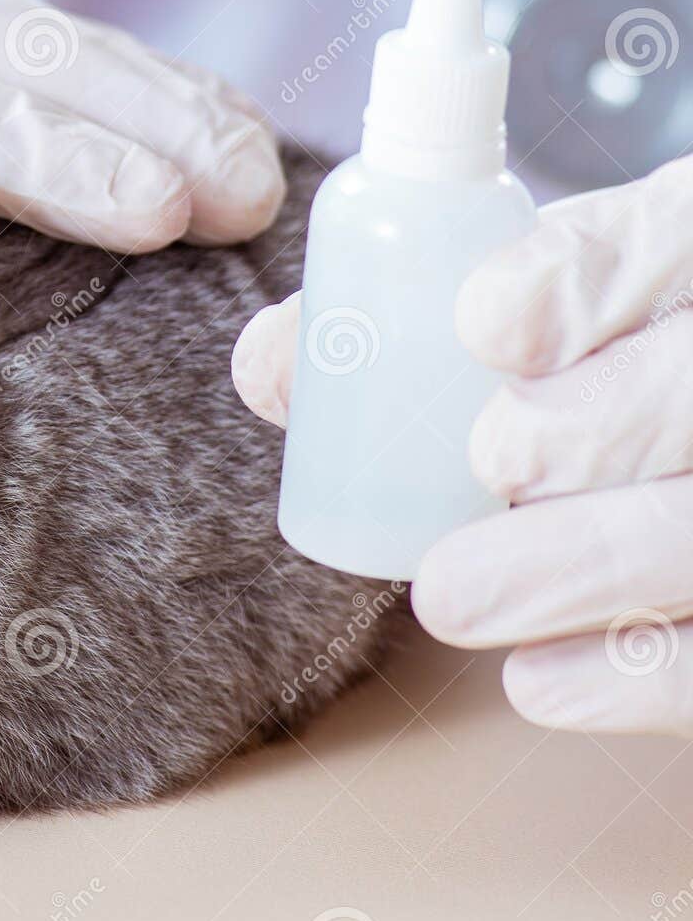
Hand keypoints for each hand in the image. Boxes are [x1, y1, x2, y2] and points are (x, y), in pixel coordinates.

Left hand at [231, 156, 692, 736]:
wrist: (656, 443)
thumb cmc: (578, 368)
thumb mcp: (515, 307)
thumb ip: (397, 321)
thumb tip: (269, 367)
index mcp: (686, 247)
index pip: (660, 239)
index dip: (580, 280)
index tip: (486, 326)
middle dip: (587, 427)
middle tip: (490, 464)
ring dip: (579, 564)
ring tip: (449, 596)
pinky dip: (634, 675)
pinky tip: (536, 681)